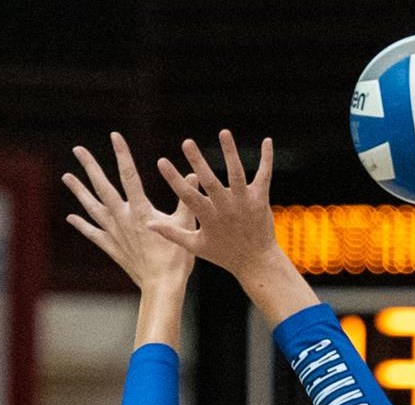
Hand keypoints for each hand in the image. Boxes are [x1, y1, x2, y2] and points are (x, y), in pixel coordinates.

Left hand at [64, 133, 195, 292]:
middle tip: (78, 149)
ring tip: (66, 176)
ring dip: (79, 191)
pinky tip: (72, 217)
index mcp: (141, 210)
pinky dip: (82, 224)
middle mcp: (123, 219)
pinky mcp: (112, 248)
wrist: (162, 286)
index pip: (129, 175)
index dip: (122, 154)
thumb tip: (193, 174)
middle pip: (102, 187)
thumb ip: (186, 198)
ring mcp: (115, 233)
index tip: (115, 136)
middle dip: (90, 167)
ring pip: (92, 208)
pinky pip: (93, 233)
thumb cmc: (176, 257)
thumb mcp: (185, 224)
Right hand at [150, 130, 282, 280]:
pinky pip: (264, 175)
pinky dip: (266, 159)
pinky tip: (267, 141)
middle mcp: (226, 208)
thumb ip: (172, 233)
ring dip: (230, 153)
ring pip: (236, 174)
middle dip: (198, 162)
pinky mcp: (260, 199)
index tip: (161, 161)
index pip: (187, 196)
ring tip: (223, 132)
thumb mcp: (195, 246)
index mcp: (208, 218)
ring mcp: (244, 202)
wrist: (257, 262)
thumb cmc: (224, 254)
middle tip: (187, 142)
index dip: (173, 179)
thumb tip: (147, 223)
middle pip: (210, 182)